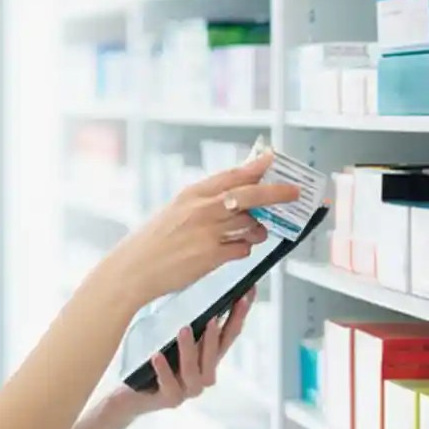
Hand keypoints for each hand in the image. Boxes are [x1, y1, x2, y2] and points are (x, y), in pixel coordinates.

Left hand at [107, 288, 255, 418]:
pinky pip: (169, 385)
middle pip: (216, 354)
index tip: (247, 293)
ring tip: (184, 330)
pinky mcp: (170, 399)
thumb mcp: (171, 337)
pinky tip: (157, 356)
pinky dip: (164, 370)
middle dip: (215, 334)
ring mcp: (188, 389)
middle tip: (212, 316)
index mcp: (208, 357)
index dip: (239, 314)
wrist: (131, 395)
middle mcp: (203, 374)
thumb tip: (195, 290)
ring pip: (194, 371)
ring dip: (190, 350)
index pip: (229, 334)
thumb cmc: (153, 361)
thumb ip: (187, 323)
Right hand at [110, 153, 298, 304]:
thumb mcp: (174, 211)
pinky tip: (233, 250)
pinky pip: (242, 250)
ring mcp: (208, 232)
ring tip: (254, 233)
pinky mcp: (211, 256)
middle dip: (276, 193)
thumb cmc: (152, 242)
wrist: (134, 270)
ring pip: (250, 224)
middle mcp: (202, 209)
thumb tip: (236, 197)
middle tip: (294, 192)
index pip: (231, 175)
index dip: (256, 166)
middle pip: (250, 195)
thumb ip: (204, 202)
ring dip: (257, 229)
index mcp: (192, 194)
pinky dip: (244, 249)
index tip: (272, 159)